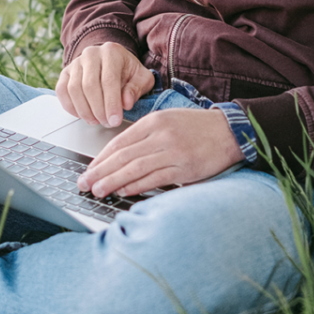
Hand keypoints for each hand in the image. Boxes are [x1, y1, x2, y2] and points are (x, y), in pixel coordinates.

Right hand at [55, 42, 154, 127]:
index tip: (115, 120)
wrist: (112, 62)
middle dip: (98, 109)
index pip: (109, 79)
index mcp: (111, 52)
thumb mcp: (141, 78)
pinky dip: (70, 106)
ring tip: (96, 120)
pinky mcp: (66, 72)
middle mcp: (91, 54)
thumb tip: (126, 103)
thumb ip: (136, 89)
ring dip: (84, 110)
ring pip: (74, 89)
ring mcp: (76, 62)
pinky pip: (62, 90)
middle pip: (89, 85)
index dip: (111, 103)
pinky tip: (82, 115)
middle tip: (107, 123)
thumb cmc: (128, 72)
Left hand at [77, 108, 243, 197]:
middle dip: (100, 171)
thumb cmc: (196, 128)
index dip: (100, 158)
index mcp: (153, 122)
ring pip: (135, 168)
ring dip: (113, 181)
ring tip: (98, 190)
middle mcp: (160, 135)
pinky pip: (155, 178)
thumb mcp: (167, 122)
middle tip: (84, 183)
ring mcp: (172, 151)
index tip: (88, 169)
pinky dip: (137, 186)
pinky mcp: (185, 167)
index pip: (119, 142)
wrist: (229, 131)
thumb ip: (144, 137)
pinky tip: (124, 191)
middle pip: (123, 156)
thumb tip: (119, 158)